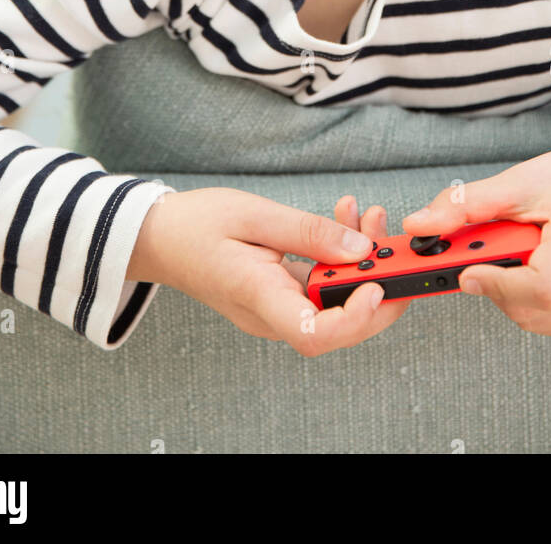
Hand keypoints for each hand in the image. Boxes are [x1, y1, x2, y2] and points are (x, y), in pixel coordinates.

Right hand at [129, 186, 409, 355]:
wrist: (158, 237)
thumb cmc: (196, 225)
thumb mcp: (255, 216)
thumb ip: (308, 232)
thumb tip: (359, 249)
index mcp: (258, 298)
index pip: (315, 333)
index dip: (354, 317)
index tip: (377, 284)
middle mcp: (271, 314)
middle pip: (339, 325)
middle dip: (377, 285)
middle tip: (391, 241)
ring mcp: (276, 308)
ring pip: (334, 302)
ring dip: (361, 265)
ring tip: (366, 216)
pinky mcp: (280, 294)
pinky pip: (321, 286)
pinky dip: (340, 257)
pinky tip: (345, 221)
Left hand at [401, 144, 550, 335]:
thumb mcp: (516, 182)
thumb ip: (464, 205)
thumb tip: (417, 226)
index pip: (539, 286)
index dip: (496, 284)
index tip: (468, 271)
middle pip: (530, 308)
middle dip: (497, 283)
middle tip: (499, 248)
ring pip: (535, 320)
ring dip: (513, 294)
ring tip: (524, 254)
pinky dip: (532, 303)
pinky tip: (538, 270)